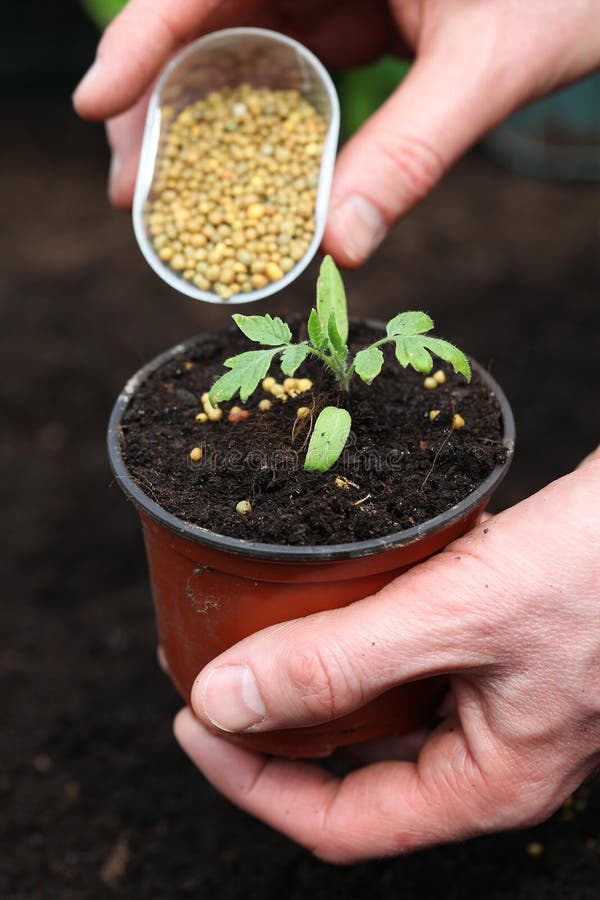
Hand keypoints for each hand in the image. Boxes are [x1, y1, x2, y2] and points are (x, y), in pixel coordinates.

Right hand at [73, 0, 599, 265]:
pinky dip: (264, 124)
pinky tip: (244, 176)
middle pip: (207, 19)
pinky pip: (293, 67)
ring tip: (173, 197)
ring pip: (241, 47)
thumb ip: (413, 152)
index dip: (142, 40)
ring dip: (202, 123)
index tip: (94, 104)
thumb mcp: (490, 65)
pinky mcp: (358, 11)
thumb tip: (342, 250)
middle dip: (161, 103)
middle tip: (134, 190)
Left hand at [173, 449, 599, 862]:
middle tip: (208, 668)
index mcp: (487, 782)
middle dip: (272, 722)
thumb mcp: (460, 617)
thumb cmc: (598, 569)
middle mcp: (487, 749)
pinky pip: (406, 652)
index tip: (194, 721)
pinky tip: (330, 588)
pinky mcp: (493, 640)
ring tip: (253, 624)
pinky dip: (359, 627)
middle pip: (352, 763)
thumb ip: (341, 662)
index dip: (252, 784)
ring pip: (377, 702)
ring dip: (312, 669)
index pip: (341, 822)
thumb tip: (225, 700)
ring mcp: (492, 694)